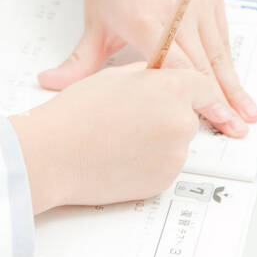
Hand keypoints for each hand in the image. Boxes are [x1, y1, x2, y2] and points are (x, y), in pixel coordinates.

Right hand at [11, 60, 216, 210]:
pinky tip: (120, 155)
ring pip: (176, 143)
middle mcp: (180, 122)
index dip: (193, 90)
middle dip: (168, 114)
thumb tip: (160, 78)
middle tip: (134, 116)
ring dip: (158, 140)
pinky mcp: (164, 181)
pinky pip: (165, 166)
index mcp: (171, 90)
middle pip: (188, 116)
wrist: (54, 154)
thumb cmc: (76, 114)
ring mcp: (175, 156)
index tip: (194, 95)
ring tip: (120, 138)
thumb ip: (148, 76)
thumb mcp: (114, 77)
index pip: (203, 87)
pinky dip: (150, 162)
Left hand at [36, 0, 256, 137]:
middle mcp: (177, 8)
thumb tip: (48, 85)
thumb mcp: (95, 21)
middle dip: (222, 100)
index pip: (175, 65)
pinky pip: (222, 36)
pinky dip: (228, 62)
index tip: (210, 120)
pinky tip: (236, 87)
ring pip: (219, 52)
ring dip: (234, 85)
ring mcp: (198, 0)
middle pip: (204, 64)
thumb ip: (79, 62)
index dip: (195, 95)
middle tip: (238, 131)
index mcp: (144, 18)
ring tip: (249, 115)